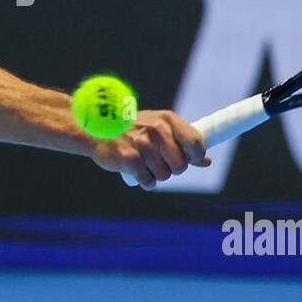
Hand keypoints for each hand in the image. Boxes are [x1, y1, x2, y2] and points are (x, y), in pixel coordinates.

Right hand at [90, 109, 209, 189]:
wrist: (96, 130)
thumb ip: (182, 142)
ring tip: (145, 163)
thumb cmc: (131, 129)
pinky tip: (137, 170)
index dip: (196, 156)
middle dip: (172, 168)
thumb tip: (206, 161)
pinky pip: (149, 182)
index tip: (191, 159)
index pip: (196, 142)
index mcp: (167, 119)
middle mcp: (156, 130)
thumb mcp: (159, 127)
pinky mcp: (129, 159)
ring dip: (156, 174)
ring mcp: (142, 144)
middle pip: (181, 165)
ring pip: (164, 176)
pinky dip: (144, 180)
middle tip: (160, 161)